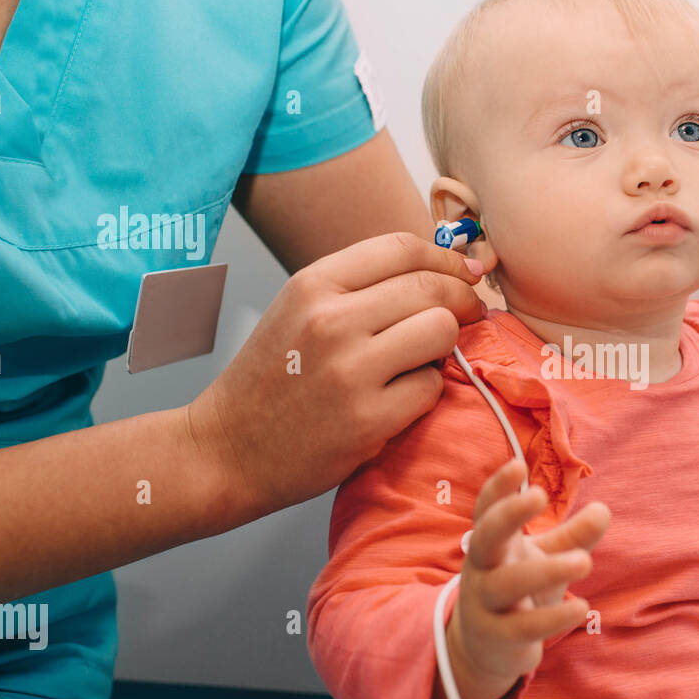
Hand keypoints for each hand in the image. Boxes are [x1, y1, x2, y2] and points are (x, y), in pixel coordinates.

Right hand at [186, 232, 486, 519]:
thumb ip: (362, 287)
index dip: (447, 260)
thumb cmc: (273, 380)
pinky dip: (425, 394)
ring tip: (422, 361)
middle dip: (463, 301)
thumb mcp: (300, 311)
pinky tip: (399, 401)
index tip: (466, 275)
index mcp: (313, 285)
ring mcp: (350, 370)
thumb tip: (449, 270)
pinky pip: (431, 388)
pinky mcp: (368, 419)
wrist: (228, 450)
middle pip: (431, 289)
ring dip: (444, 347)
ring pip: (440, 331)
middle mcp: (330, 320)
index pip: (403, 248)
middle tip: (470, 316)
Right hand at [448, 458, 611, 698]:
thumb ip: (574, 536)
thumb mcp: (545, 558)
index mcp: (492, 543)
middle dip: (508, 514)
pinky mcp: (498, 637)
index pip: (486, 509)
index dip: (498, 488)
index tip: (518, 465)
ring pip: (506, 584)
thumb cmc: (520, 589)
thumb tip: (604, 508)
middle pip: (485, 537)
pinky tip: (582, 608)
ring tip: (585, 561)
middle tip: (539, 495)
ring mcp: (485, 603)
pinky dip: (553, 618)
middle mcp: (482, 568)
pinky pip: (523, 627)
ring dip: (545, 570)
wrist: (487, 648)